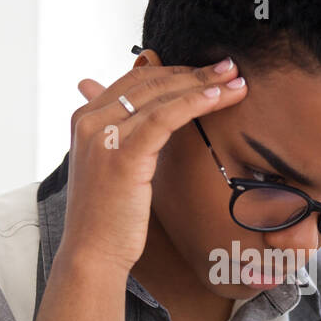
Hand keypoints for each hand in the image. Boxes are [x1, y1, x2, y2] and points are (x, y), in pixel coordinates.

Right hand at [62, 56, 247, 274]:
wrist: (93, 253)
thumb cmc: (109, 216)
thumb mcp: (112, 167)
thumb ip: (123, 135)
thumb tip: (148, 116)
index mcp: (84, 118)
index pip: (136, 80)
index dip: (176, 70)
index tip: (209, 71)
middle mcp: (89, 120)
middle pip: (150, 81)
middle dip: (195, 72)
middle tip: (231, 67)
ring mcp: (103, 136)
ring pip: (161, 95)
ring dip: (204, 84)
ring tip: (236, 80)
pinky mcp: (123, 155)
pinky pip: (164, 118)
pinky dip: (194, 103)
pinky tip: (219, 98)